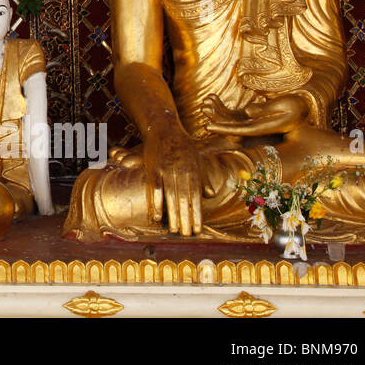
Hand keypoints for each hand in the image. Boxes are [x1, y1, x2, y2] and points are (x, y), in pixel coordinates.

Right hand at [144, 121, 202, 236]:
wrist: (164, 129)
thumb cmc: (182, 146)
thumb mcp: (197, 160)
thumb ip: (204, 178)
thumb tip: (210, 195)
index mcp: (194, 173)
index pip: (196, 199)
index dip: (197, 215)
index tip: (198, 230)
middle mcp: (182, 173)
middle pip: (184, 201)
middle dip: (186, 220)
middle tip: (187, 235)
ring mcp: (167, 171)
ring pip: (171, 198)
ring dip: (173, 215)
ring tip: (175, 230)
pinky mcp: (153, 169)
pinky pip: (155, 189)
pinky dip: (156, 203)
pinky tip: (157, 216)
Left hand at [203, 94, 306, 135]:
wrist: (304, 109)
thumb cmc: (297, 107)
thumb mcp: (286, 106)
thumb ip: (266, 109)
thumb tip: (248, 111)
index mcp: (262, 128)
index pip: (238, 130)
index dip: (222, 128)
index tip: (208, 126)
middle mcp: (255, 127)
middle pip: (230, 125)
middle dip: (216, 118)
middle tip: (202, 109)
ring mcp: (252, 122)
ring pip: (230, 119)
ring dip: (217, 112)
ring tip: (205, 101)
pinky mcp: (252, 116)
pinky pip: (233, 113)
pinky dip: (222, 107)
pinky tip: (212, 98)